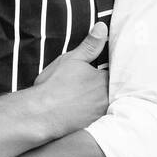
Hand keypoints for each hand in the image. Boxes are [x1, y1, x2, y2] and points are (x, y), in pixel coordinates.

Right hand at [30, 21, 110, 136]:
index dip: (113, 68)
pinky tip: (87, 110)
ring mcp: (101, 115)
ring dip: (104, 100)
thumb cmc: (54, 86)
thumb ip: (90, 45)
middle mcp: (108, 99)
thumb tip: (103, 28)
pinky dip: (97, 114)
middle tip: (100, 83)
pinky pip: (101, 118)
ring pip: (109, 104)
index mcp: (105, 80)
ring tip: (92, 96)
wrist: (40, 114)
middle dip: (111, 85)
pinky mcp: (93, 128)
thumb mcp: (72, 59)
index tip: (108, 67)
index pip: (117, 72)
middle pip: (116, 90)